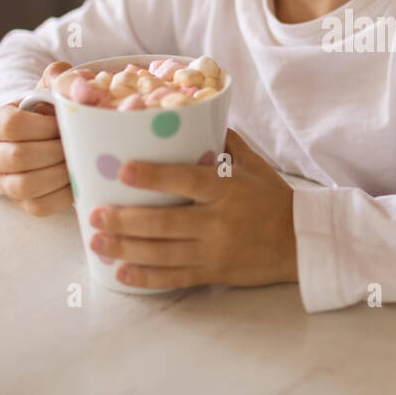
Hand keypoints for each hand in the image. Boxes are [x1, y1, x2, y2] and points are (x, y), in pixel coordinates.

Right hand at [0, 61, 73, 215]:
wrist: (48, 137)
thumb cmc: (50, 111)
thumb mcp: (52, 88)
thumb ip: (61, 78)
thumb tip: (81, 87)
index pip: (12, 125)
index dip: (44, 125)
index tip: (64, 122)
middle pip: (19, 156)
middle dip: (56, 149)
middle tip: (79, 143)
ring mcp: (6, 183)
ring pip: (25, 185)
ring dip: (59, 172)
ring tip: (78, 160)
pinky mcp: (23, 203)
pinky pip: (39, 206)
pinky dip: (63, 195)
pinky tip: (78, 179)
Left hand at [86, 128, 297, 288]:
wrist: (301, 242)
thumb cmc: (272, 198)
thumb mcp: (253, 164)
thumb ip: (223, 142)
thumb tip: (190, 116)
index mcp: (228, 189)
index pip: (187, 180)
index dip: (155, 176)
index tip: (124, 170)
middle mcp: (219, 221)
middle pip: (166, 222)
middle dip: (126, 220)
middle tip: (94, 214)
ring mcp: (215, 250)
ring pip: (163, 253)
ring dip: (126, 248)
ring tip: (97, 241)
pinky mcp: (214, 273)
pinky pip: (175, 278)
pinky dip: (146, 278)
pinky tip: (121, 272)